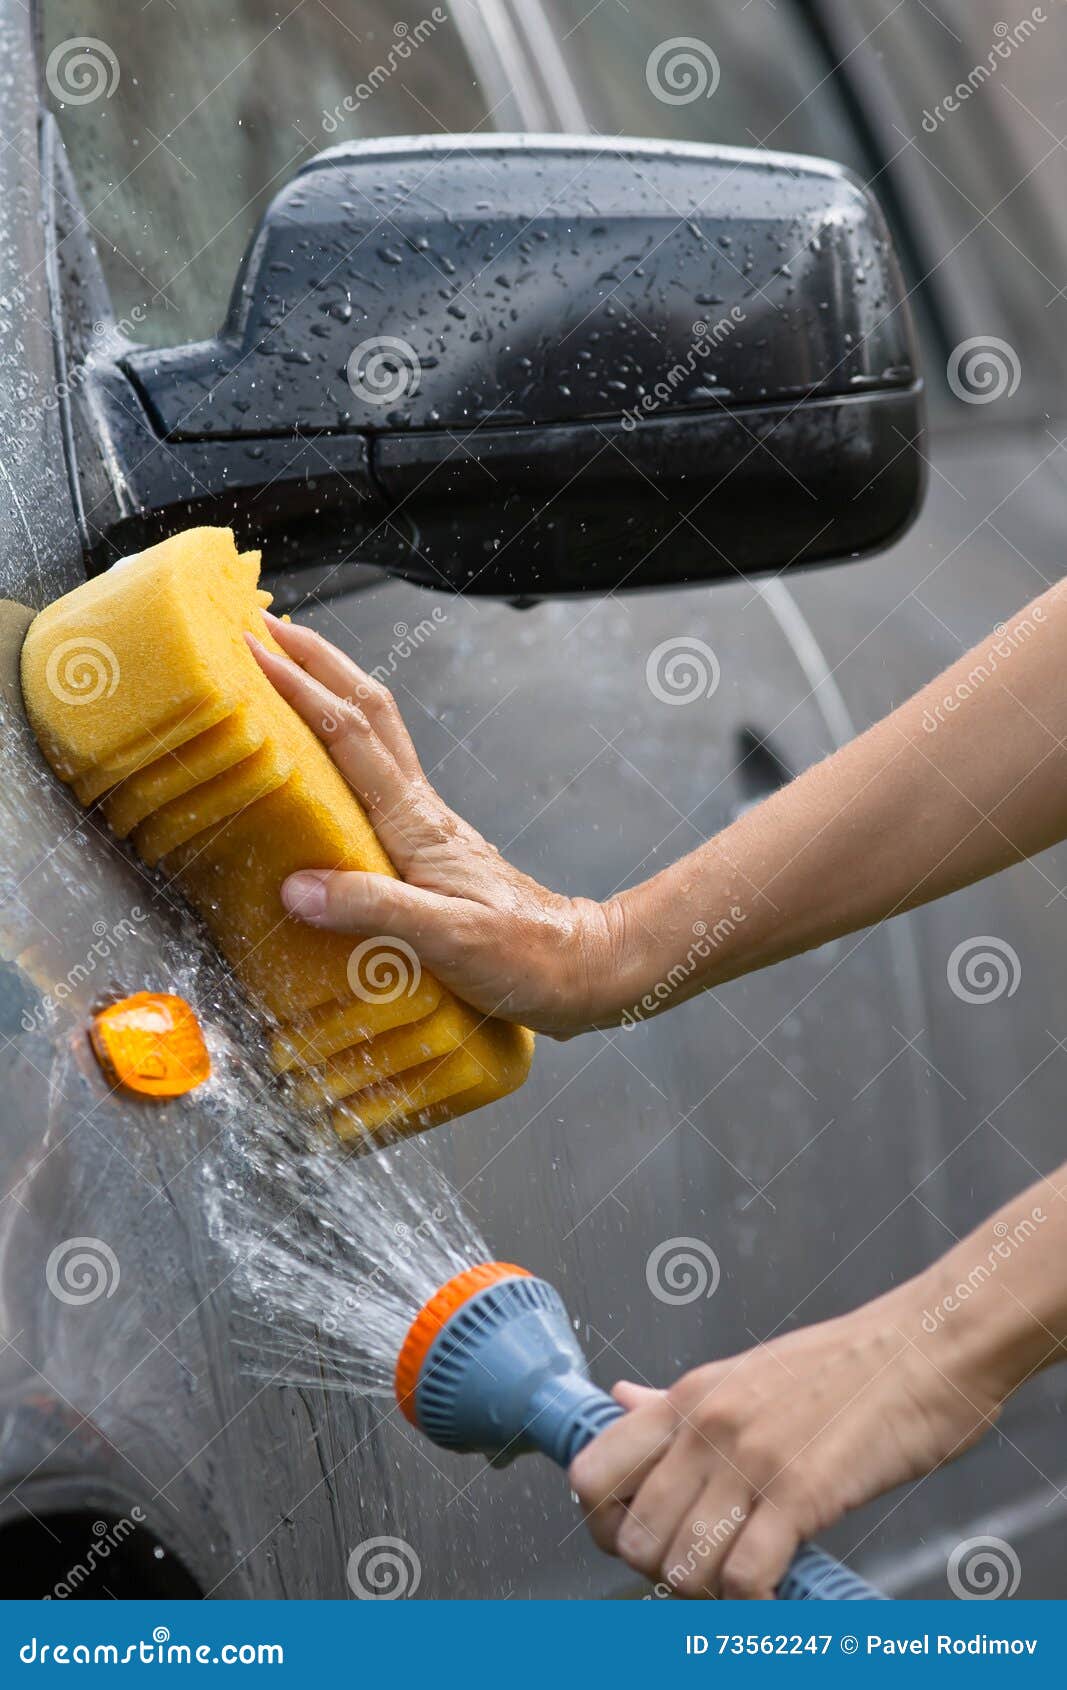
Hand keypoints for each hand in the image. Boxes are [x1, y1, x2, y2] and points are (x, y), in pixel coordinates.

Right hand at [247, 615, 618, 1035]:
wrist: (579, 967)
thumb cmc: (524, 956)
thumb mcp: (447, 940)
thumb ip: (373, 910)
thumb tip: (298, 888)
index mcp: (416, 824)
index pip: (349, 736)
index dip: (301, 689)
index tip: (256, 652)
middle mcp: (420, 812)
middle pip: (367, 711)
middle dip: (316, 661)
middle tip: (266, 627)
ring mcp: (426, 825)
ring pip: (375, 734)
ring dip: (332, 690)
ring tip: (290, 667)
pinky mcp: (429, 848)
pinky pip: (377, 775)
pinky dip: (345, 742)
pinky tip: (328, 754)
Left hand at [569, 1276, 1004, 1597]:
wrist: (926, 1346)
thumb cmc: (846, 1362)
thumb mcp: (744, 1370)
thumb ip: (677, 1401)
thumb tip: (621, 1401)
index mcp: (688, 1396)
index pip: (593, 1471)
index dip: (602, 1520)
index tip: (634, 1535)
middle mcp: (707, 1427)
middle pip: (632, 1535)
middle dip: (659, 1569)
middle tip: (699, 1567)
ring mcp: (751, 1460)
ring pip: (681, 1565)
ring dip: (707, 1590)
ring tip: (739, 1577)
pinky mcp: (802, 1493)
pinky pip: (744, 1577)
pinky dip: (754, 1600)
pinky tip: (777, 1585)